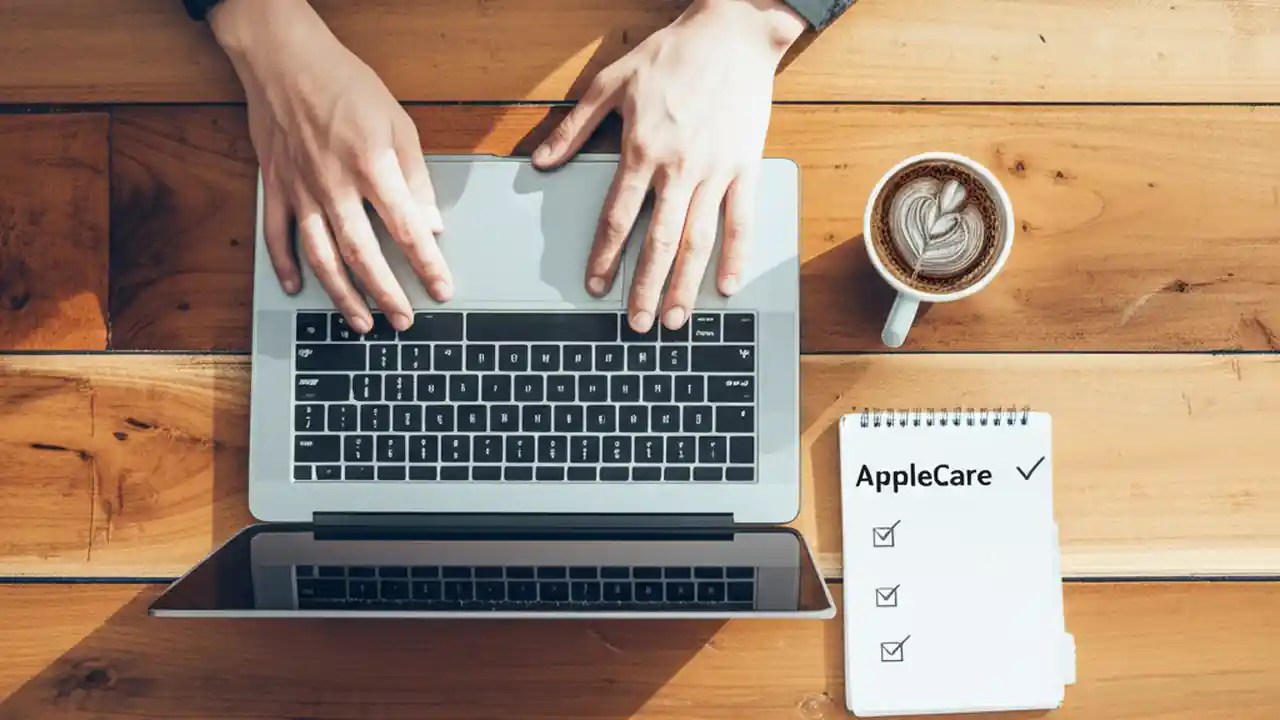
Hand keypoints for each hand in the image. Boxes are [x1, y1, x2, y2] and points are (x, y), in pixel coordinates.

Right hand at [210, 0, 450, 332]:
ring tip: (360, 322)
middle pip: (362, 254)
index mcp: (372, 167)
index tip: (440, 290)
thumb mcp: (399, 123)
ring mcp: (300, 189)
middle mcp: (334, 185)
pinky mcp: (274, 186)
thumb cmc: (346, 85)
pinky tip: (300, 288)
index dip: (426, 265)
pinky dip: (287, 266)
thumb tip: (432, 224)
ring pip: (321, 256)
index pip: (407, 229)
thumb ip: (416, 178)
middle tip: (402, 322)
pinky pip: (278, 236)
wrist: (285, 58)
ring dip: (341, 295)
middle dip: (385, 294)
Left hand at [533, 0, 803, 332]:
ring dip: (686, 285)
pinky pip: (741, 221)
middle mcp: (679, 169)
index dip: (605, 255)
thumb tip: (542, 162)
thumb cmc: (672, 54)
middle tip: (638, 324)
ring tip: (676, 319)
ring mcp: (716, 171)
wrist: (732, 32)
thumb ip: (574, 127)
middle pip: (659, 242)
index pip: (618, 217)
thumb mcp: (611, 82)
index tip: (596, 286)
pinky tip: (727, 286)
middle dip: (646, 288)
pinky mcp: (745, 167)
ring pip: (698, 241)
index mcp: (642, 150)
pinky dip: (735, 256)